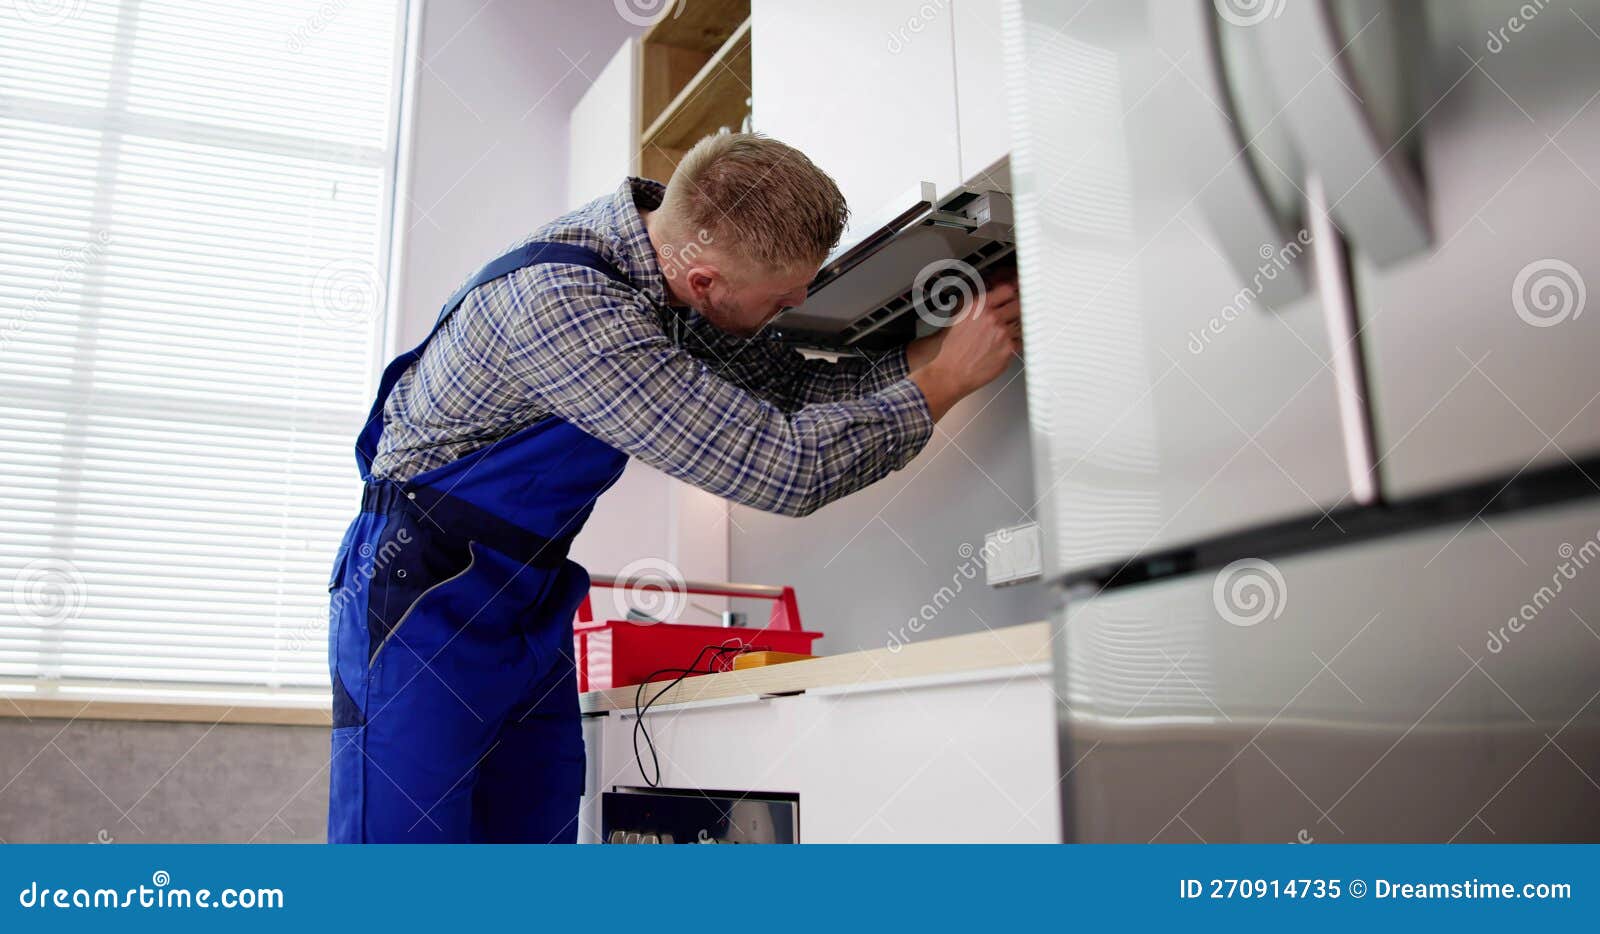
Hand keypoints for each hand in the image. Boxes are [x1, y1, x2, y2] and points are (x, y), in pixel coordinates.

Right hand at [910, 270, 1021, 421]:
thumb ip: (981, 307)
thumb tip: (997, 301)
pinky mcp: (1009, 348)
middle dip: (1017, 311)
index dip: (1012, 295)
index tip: (1014, 298)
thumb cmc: (954, 348)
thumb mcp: (961, 318)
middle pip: (1019, 305)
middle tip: (1013, 318)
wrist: (951, 372)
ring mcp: (1003, 332)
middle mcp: (992, 316)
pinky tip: (999, 350)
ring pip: (1020, 324)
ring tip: (999, 339)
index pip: (1007, 291)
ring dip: (1015, 330)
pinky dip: (1013, 345)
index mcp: (979, 306)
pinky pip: (1020, 342)